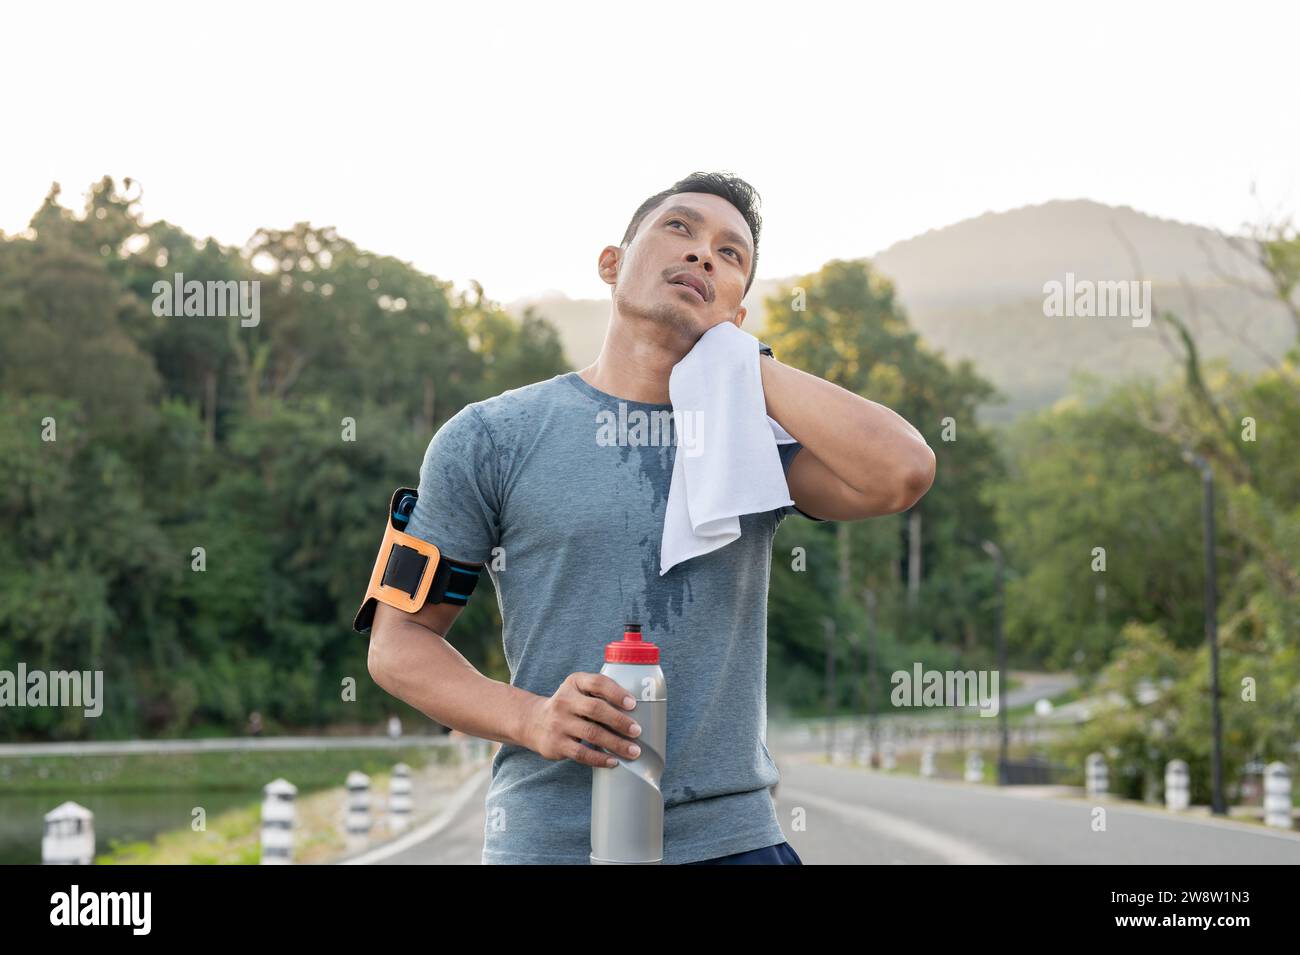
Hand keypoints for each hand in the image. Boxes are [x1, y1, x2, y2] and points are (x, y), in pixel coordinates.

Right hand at [523, 672, 643, 767]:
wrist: (533, 721)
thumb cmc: (569, 705)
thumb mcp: (579, 690)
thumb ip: (601, 694)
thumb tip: (640, 710)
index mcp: (575, 682)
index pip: (597, 683)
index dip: (616, 692)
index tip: (633, 704)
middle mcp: (565, 700)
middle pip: (596, 709)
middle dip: (619, 721)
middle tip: (638, 731)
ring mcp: (559, 723)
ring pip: (591, 734)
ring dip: (615, 743)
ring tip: (634, 751)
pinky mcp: (556, 744)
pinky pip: (581, 753)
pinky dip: (600, 759)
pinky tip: (614, 761)